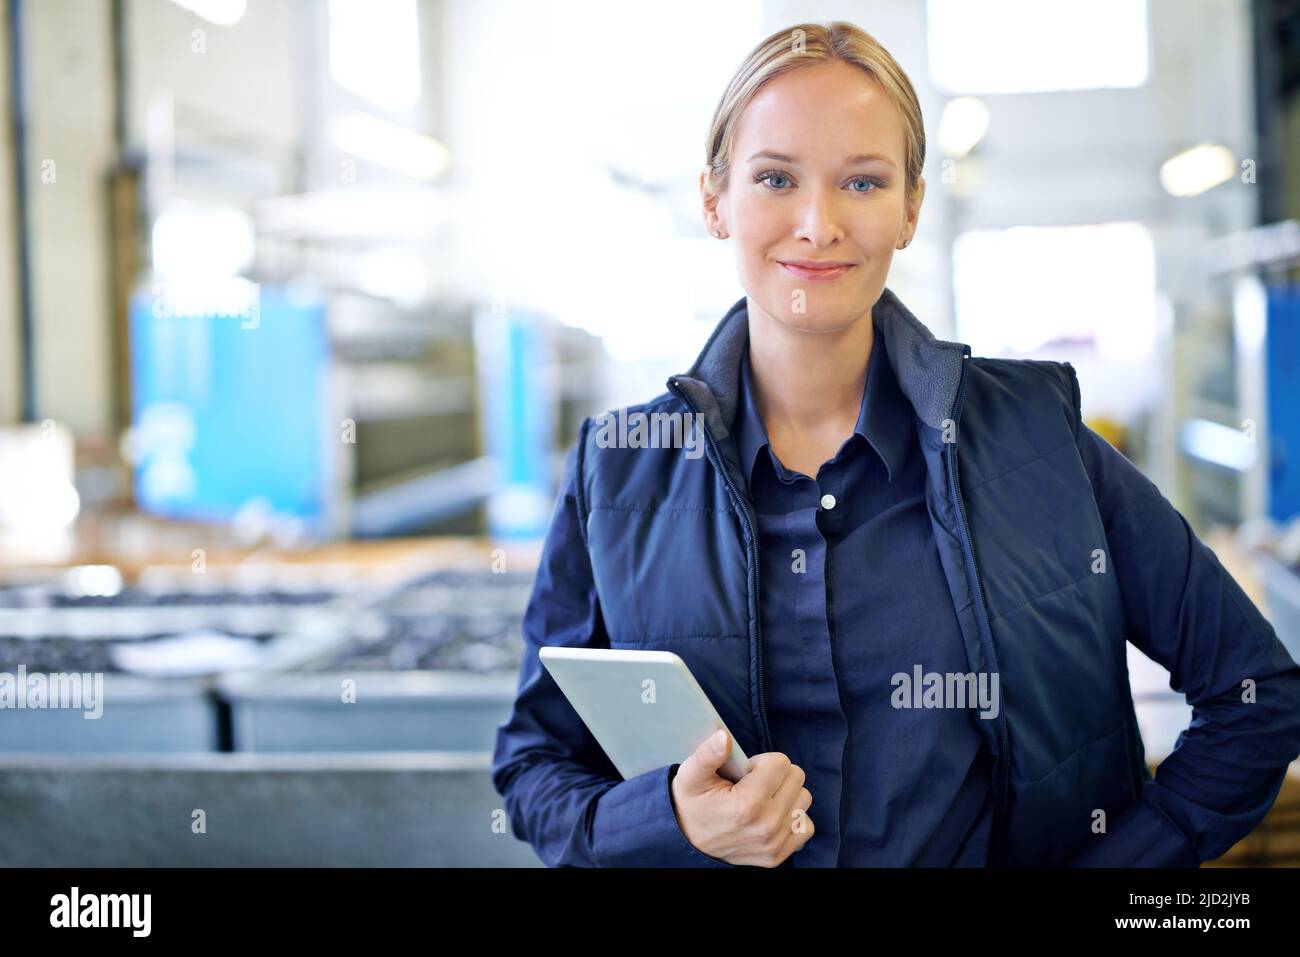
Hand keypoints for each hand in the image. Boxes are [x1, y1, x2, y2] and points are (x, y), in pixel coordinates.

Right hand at [669, 728, 813, 866]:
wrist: (688, 842)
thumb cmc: (691, 804)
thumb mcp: (690, 775)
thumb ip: (708, 754)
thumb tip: (724, 736)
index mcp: (747, 804)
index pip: (781, 762)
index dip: (762, 761)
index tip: (746, 772)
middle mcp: (766, 825)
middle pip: (796, 777)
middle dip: (776, 774)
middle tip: (754, 783)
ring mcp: (774, 843)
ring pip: (803, 799)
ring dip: (786, 794)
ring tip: (762, 798)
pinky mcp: (779, 855)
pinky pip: (806, 825)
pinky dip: (792, 817)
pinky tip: (772, 814)